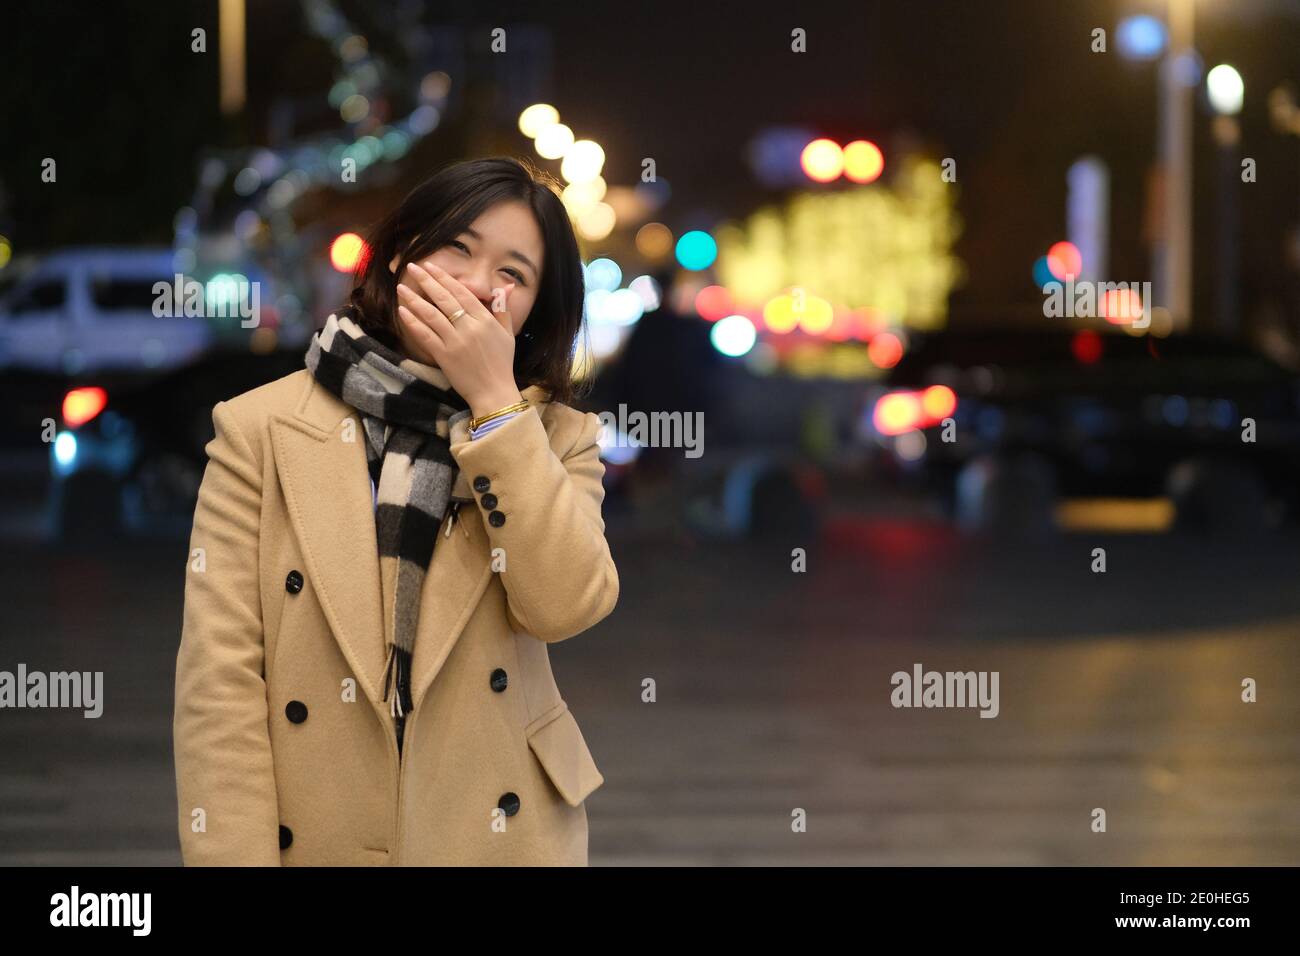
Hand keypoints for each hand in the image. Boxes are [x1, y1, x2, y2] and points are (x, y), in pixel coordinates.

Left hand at [395, 260, 523, 416]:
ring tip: (402, 287)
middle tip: (413, 268)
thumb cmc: (502, 363)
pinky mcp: (444, 356)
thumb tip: (505, 286)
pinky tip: (403, 311)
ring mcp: (455, 342)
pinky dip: (413, 322)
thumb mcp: (508, 333)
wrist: (494, 392)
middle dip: (427, 281)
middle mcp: (469, 328)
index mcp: (485, 320)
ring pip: (432, 315)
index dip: (445, 278)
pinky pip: (425, 335)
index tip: (431, 267)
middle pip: (444, 299)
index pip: (462, 293)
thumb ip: (502, 308)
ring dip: (415, 299)